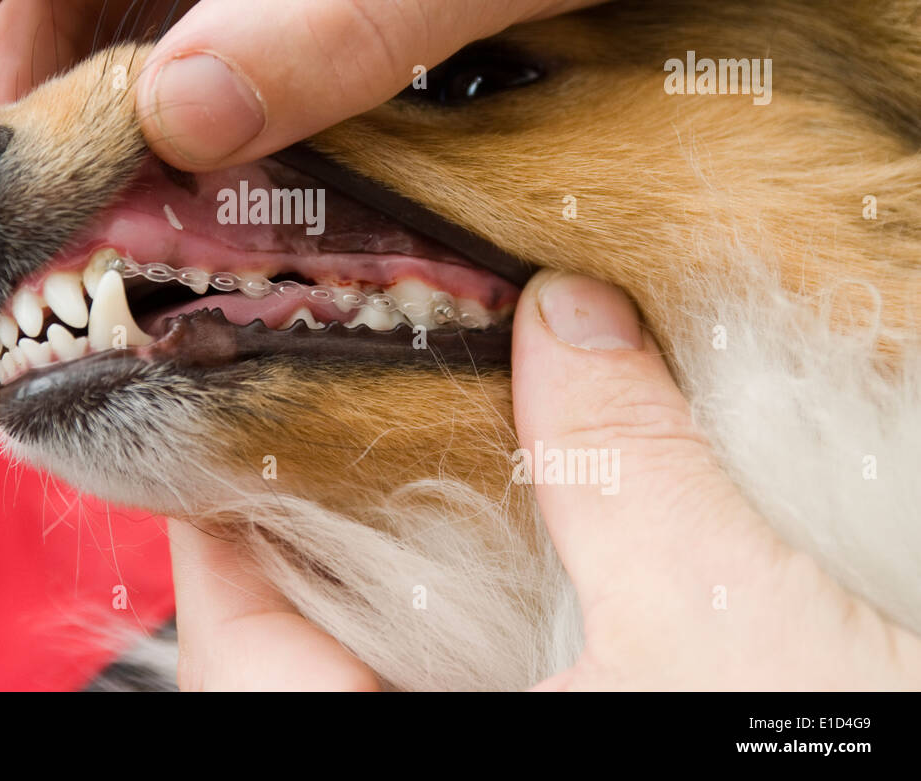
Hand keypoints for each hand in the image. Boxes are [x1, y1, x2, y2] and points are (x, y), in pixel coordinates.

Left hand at [169, 271, 920, 690]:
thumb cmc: (836, 770)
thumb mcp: (726, 632)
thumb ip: (625, 469)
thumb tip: (570, 317)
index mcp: (398, 759)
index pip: (239, 641)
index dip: (217, 519)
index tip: (221, 411)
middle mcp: (430, 754)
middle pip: (310, 641)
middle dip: (323, 518)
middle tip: (336, 396)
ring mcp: (498, 746)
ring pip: (398, 660)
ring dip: (415, 555)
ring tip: (432, 439)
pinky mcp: (576, 720)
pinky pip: (481, 674)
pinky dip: (490, 600)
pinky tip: (535, 529)